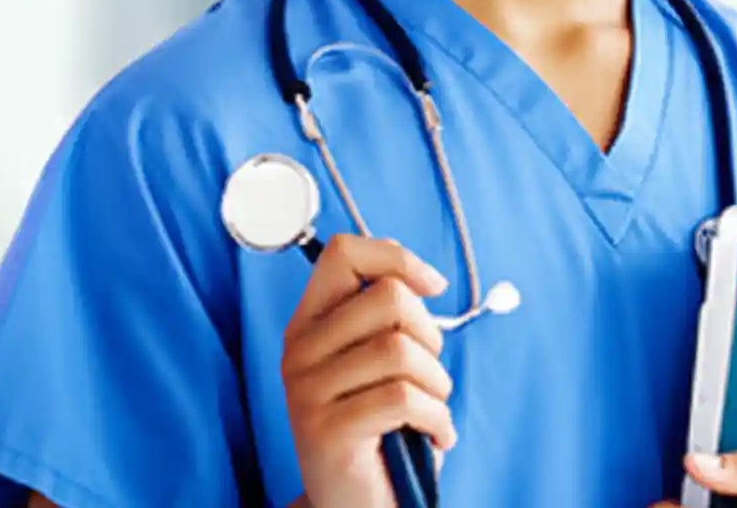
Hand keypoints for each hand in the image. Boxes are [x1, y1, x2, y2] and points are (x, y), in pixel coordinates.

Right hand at [281, 236, 454, 507]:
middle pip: (388, 298)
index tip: (431, 286)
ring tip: (430, 411)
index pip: (343, 254)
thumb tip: (423, 279)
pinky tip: (434, 437)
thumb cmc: (381, 427)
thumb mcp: (378, 363)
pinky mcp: (326, 432)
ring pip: (401, 350)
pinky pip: (404, 399)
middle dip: (431, 335)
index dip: (397, 258)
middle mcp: (298, 351)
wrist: (356, 503)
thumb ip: (386, 317)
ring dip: (437, 384)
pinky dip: (437, 420)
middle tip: (429, 375)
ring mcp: (307, 392)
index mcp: (308, 324)